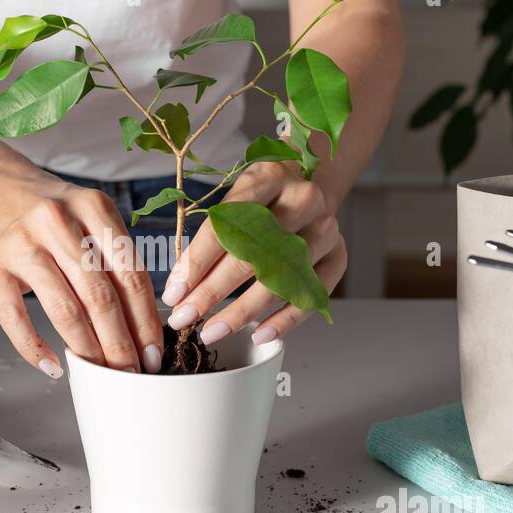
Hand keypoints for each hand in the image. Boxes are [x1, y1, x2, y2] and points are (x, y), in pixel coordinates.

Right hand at [0, 160, 163, 376]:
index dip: (145, 321)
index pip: (131, 275)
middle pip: (101, 297)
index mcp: (93, 208)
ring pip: (64, 309)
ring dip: (88, 349)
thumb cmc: (49, 209)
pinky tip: (53, 367)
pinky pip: (14, 317)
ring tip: (101, 373)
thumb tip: (141, 322)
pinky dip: (34, 347)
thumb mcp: (89, 214)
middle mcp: (58, 223)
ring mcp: (22, 246)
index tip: (154, 353)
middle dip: (121, 344)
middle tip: (131, 373)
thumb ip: (115, 256)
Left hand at [161, 161, 345, 344]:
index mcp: (268, 178)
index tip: (173, 293)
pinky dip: (286, 320)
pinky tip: (260, 335)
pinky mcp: (338, 255)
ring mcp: (325, 229)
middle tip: (184, 317)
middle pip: (252, 255)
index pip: (226, 225)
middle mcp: (302, 199)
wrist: (310, 182)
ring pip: (280, 279)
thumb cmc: (263, 197)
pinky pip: (312, 295)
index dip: (196, 263)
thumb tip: (179, 288)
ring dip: (242, 312)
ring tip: (212, 331)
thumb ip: (211, 237)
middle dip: (211, 292)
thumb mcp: (236, 199)